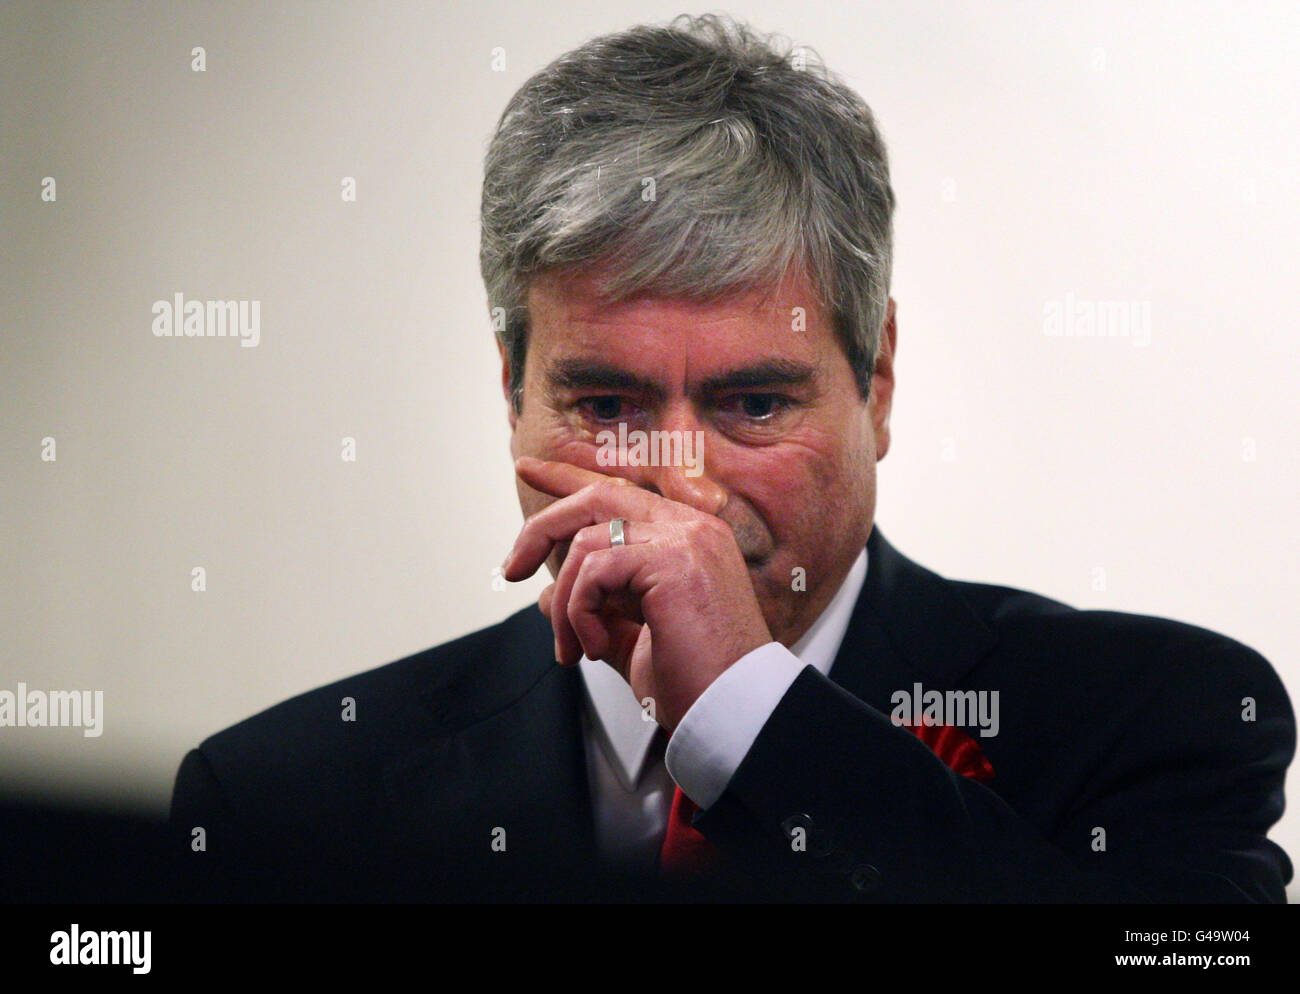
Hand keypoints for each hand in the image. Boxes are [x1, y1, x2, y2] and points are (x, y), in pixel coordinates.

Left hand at [501, 457, 772, 731]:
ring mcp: (686, 539)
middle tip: (509, 570)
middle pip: (597, 497)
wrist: (733, 714)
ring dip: (564, 602)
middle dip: (541, 529)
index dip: (567, 478)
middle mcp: (691, 527)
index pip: (619, 491)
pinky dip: (580, 612)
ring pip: (588, 542)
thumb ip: (595, 611)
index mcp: (688, 538)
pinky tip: (596, 647)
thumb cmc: (695, 682)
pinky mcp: (673, 561)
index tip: (527, 469)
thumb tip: (546, 595)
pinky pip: (596, 571)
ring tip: (574, 649)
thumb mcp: (632, 640)